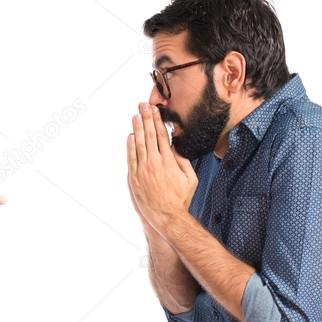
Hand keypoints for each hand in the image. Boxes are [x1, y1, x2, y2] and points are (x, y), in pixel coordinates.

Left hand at [127, 103, 197, 233]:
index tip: (155, 110)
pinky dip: (130, 146)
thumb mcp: (190, 178)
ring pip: (139, 144)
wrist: (166, 216)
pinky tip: (131, 136)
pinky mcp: (134, 178)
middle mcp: (154, 162)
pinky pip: (131, 158)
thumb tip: (176, 146)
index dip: (158, 121)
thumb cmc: (180, 198)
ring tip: (135, 116)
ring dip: (138, 128)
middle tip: (143, 105)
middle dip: (146, 118)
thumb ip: (183, 160)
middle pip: (150, 135)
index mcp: (169, 161)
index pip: (162, 136)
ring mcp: (142, 170)